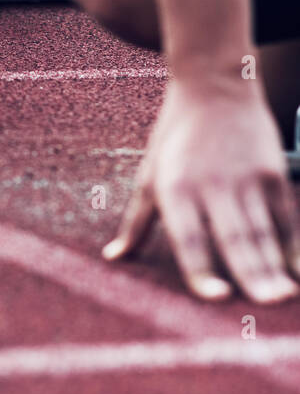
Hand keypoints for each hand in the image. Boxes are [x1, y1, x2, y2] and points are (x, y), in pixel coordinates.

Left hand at [104, 79, 299, 302]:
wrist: (214, 87)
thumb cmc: (173, 139)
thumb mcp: (147, 176)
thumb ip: (135, 222)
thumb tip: (113, 258)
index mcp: (175, 189)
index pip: (188, 237)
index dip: (201, 270)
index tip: (216, 299)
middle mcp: (212, 185)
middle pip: (233, 236)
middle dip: (250, 273)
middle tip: (264, 306)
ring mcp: (247, 178)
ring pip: (262, 230)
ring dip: (274, 266)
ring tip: (282, 298)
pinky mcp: (273, 172)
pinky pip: (284, 217)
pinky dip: (291, 246)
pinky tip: (295, 274)